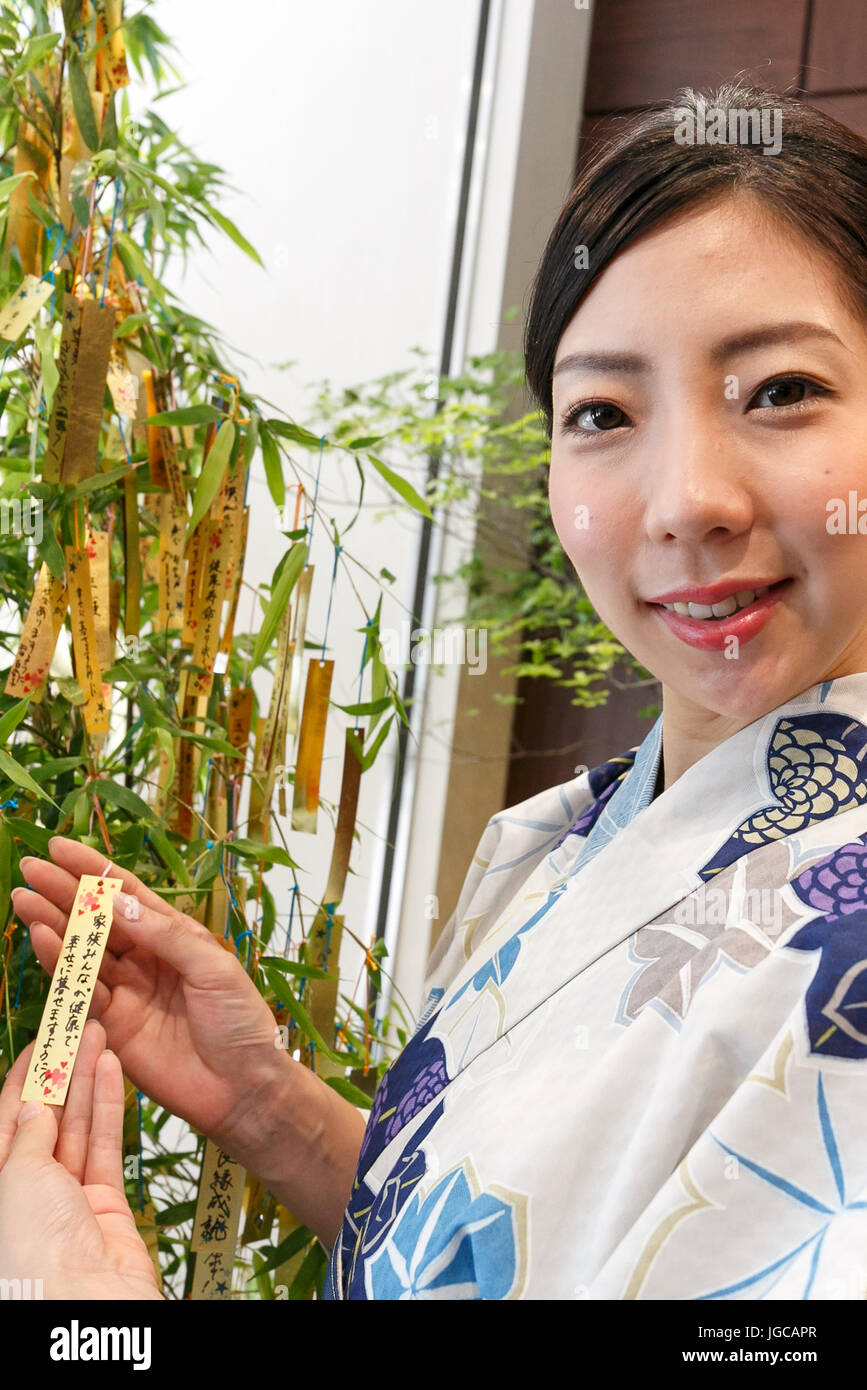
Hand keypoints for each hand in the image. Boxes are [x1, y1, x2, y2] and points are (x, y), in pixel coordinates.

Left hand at [0, 1019, 162, 1299]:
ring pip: (77, 1126)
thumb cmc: (33, 1253)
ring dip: (88, 1080)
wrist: (80, 1305)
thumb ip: (31, 1135)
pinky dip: (109, 1107)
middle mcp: (26, 1189)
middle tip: (76, 1029)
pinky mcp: (104, 1203)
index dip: (24, 1076)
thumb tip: (37, 1103)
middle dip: (60, 1072)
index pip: (7, 1117)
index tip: (42, 1039)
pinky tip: (113, 1072)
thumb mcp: (18, 1178)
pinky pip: (104, 1145)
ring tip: (100, 1037)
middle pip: (44, 1118)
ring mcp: (67, 1196)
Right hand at [12, 835, 291, 1166]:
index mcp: (174, 935)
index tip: (58, 846)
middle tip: (28, 870)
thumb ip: (165, 936)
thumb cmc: (241, 1022)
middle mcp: (145, 958)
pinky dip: (59, 968)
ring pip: (82, 952)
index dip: (93, 869)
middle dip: (62, 893)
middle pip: (97, 919)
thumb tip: (118, 902)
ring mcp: (126, 991)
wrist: (242, 1086)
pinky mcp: (112, 1026)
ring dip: (52, 925)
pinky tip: (42, 941)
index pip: (126, 893)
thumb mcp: (212, 968)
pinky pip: (80, 992)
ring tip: (23, 900)